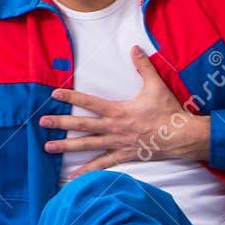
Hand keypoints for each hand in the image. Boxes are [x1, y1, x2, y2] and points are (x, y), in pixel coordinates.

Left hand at [41, 45, 209, 172]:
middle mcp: (113, 128)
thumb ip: (143, 66)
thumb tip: (134, 48)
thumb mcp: (156, 85)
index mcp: (118, 110)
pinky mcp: (124, 156)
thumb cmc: (168, 111)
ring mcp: (117, 144)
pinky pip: (103, 165)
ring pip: (87, 145)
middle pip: (82, 125)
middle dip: (61, 123)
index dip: (71, 96)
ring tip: (48, 147)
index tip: (54, 94)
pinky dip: (88, 171)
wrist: (181, 136)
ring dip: (67, 146)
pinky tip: (74, 176)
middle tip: (42, 123)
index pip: (89, 102)